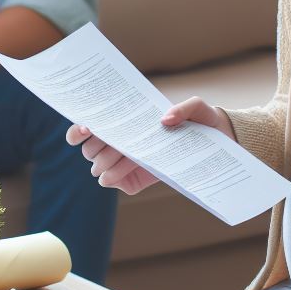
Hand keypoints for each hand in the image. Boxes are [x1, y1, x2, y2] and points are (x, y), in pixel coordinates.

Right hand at [66, 95, 234, 194]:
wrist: (213, 143)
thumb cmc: (199, 119)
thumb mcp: (197, 108)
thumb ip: (184, 108)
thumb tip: (164, 120)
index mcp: (122, 122)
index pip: (85, 128)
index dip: (77, 130)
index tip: (86, 127)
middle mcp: (118, 143)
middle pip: (89, 149)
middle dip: (96, 146)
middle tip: (113, 141)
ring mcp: (124, 163)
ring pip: (98, 166)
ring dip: (106, 161)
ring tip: (125, 154)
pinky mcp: (133, 180)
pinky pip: (114, 181)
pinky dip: (115, 176)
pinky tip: (128, 168)